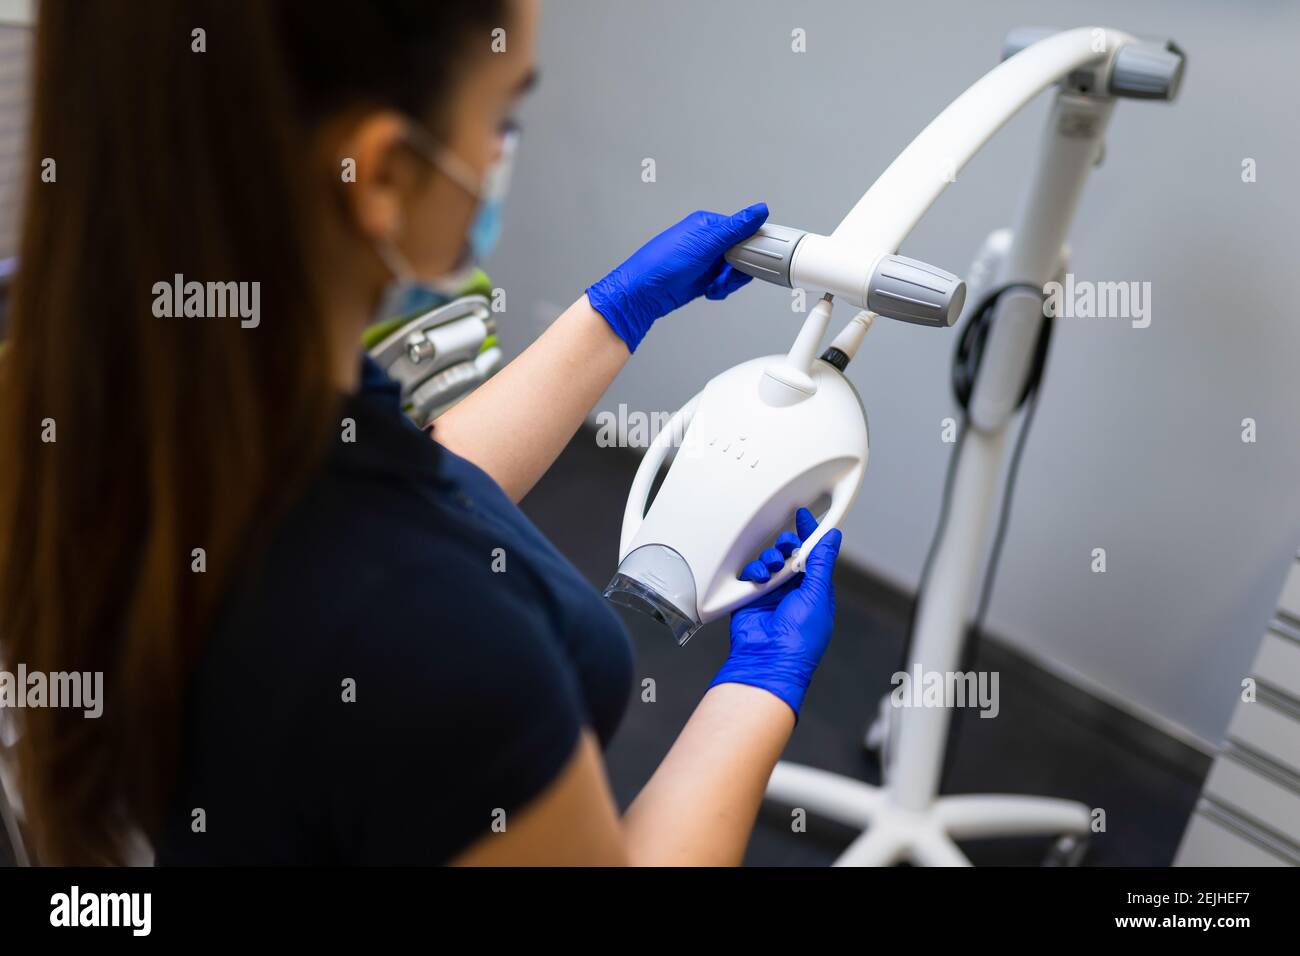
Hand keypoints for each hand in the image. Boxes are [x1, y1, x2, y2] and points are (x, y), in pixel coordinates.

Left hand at [586, 202, 768, 351]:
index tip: (752, 256)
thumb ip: (736, 228)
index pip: (743, 230)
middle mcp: (708, 242)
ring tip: (714, 283)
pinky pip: (724, 283)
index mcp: (708, 225)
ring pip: (734, 271)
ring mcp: (706, 261)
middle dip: (738, 267)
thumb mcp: (706, 242)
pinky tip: (709, 290)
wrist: (644, 293)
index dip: (750, 245)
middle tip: (726, 272)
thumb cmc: (664, 263)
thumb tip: (759, 210)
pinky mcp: (703, 279)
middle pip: (741, 253)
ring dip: (728, 281)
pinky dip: (720, 289)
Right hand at [710, 508, 842, 719]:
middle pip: (788, 554)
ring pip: (768, 561)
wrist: (769, 658)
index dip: (810, 534)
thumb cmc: (799, 638)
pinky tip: (759, 579)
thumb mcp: (817, 594)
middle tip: (787, 546)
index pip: (813, 555)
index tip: (805, 517)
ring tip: (772, 569)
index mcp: (814, 590)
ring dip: (770, 560)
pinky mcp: (750, 597)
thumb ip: (821, 562)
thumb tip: (831, 539)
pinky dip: (754, 573)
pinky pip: (750, 574)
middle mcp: (793, 590)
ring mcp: (771, 594)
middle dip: (787, 546)